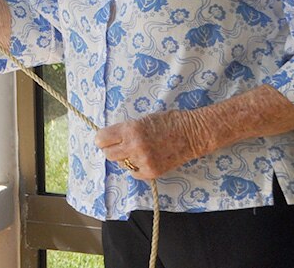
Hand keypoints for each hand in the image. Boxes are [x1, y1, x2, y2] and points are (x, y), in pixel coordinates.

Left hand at [93, 109, 210, 180]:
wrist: (192, 133)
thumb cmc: (167, 122)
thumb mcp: (142, 120)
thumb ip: (125, 131)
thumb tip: (108, 140)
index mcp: (130, 130)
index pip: (101, 139)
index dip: (103, 139)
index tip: (105, 139)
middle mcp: (135, 146)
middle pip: (108, 154)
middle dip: (112, 149)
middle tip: (121, 145)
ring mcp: (143, 161)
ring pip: (121, 164)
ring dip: (125, 158)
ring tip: (138, 150)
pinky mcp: (152, 173)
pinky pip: (134, 173)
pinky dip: (137, 167)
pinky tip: (147, 158)